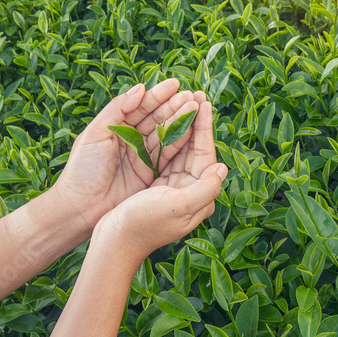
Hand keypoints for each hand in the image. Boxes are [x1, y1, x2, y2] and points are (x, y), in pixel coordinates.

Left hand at [51, 78, 202, 234]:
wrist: (80, 207)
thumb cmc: (82, 169)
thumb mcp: (96, 134)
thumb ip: (117, 109)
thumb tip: (140, 88)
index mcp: (117, 127)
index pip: (141, 106)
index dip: (158, 95)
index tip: (175, 84)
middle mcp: (132, 140)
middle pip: (157, 119)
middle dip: (175, 106)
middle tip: (192, 96)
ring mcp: (142, 157)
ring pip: (166, 135)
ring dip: (181, 121)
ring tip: (196, 108)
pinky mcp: (151, 175)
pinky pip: (168, 156)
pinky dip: (181, 143)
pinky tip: (192, 130)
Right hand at [93, 101, 226, 263]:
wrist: (114, 243)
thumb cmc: (144, 224)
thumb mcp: (179, 206)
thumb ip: (205, 189)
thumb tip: (223, 168)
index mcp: (198, 195)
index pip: (206, 153)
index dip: (205, 126)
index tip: (204, 101)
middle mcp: (190, 191)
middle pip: (195, 149)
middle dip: (195, 121)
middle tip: (195, 93)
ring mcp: (173, 189)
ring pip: (181, 150)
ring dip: (181, 125)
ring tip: (182, 101)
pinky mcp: (157, 188)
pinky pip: (165, 156)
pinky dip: (166, 138)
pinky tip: (163, 122)